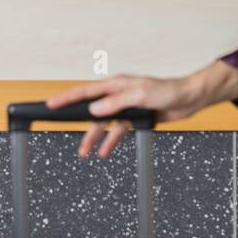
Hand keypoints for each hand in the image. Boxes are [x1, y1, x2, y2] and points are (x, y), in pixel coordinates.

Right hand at [44, 72, 213, 158]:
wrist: (187, 99)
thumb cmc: (167, 90)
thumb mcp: (140, 95)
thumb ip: (116, 102)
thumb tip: (95, 110)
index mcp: (116, 84)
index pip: (86, 91)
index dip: (67, 98)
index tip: (50, 103)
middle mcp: (117, 94)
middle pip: (91, 111)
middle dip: (78, 124)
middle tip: (62, 131)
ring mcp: (124, 106)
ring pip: (103, 124)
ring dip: (94, 137)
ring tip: (85, 152)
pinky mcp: (133, 117)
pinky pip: (117, 131)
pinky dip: (110, 141)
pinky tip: (104, 151)